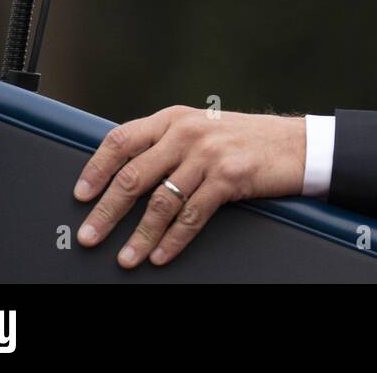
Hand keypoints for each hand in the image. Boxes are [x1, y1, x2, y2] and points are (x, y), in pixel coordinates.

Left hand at [73, 105, 306, 267]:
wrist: (295, 144)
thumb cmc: (246, 140)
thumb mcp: (203, 129)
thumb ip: (167, 143)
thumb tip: (125, 176)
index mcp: (174, 118)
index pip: (122, 139)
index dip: (96, 169)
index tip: (80, 194)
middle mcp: (187, 132)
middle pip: (134, 175)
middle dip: (107, 211)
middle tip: (89, 235)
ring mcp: (208, 154)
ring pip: (160, 201)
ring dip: (139, 235)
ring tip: (125, 257)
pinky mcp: (228, 177)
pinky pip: (191, 215)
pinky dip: (173, 239)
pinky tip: (161, 254)